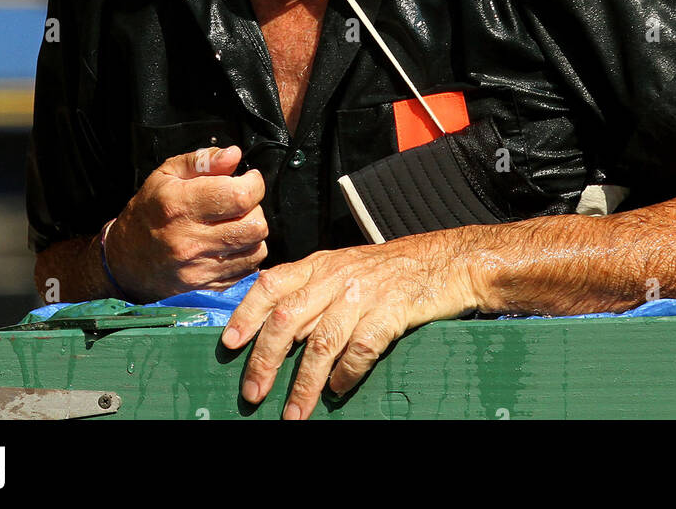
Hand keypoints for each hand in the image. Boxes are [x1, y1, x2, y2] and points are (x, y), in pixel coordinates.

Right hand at [107, 145, 267, 301]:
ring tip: (234, 225)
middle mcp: (189, 240)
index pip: (240, 196)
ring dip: (252, 234)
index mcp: (179, 206)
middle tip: (240, 204)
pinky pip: (246, 270)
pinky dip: (245, 255)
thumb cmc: (147, 213)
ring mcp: (198, 269)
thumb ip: (202, 161)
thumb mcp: (166, 175)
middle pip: (254, 225)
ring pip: (256, 249)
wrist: (124, 261)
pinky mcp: (205, 288)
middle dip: (255, 209)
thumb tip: (234, 155)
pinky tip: (229, 245)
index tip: (247, 180)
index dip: (253, 184)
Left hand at [221, 232, 478, 418]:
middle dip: (264, 360)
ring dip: (303, 384)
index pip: (272, 284)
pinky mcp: (392, 311)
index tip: (229, 344)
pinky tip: (338, 390)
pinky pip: (361, 349)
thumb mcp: (345, 268)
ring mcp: (364, 293)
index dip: (247, 314)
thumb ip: (312, 292)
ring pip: (320, 342)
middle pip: (288, 318)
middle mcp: (337, 276)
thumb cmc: (393, 271)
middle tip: (253, 393)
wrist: (447, 261)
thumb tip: (271, 333)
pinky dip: (346, 374)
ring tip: (293, 413)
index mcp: (321, 264)